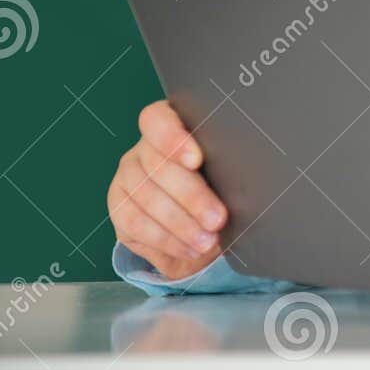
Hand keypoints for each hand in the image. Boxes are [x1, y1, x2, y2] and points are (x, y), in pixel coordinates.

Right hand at [107, 100, 227, 280]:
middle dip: (191, 196)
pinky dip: (166, 240)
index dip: (173, 138)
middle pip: (157, 166)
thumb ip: (229, 165)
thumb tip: (250, 178)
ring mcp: (128, 176)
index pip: (158, 120)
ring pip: (145, 198)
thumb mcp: (227, 170)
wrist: (198, 216)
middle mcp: (144, 148)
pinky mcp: (119, 206)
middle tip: (217, 219)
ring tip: (207, 241)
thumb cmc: (221, 182)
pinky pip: (135, 224)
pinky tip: (189, 248)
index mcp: (170, 125)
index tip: (196, 160)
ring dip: (180, 224)